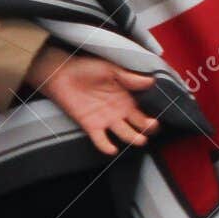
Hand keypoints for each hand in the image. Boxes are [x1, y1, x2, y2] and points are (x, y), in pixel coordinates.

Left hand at [26, 49, 159, 157]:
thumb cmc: (86, 68)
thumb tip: (151, 81)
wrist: (62, 72)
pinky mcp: (91, 125)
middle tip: (151, 129)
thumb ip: (130, 78)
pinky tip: (112, 149)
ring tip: (140, 140)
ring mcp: (105, 120)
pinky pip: (100, 139)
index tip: (156, 119)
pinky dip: (105, 146)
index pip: (142, 113)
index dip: (150, 118)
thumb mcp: (111, 70)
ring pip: (123, 134)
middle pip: (136, 126)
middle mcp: (118, 112)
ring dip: (132, 138)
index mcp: (125, 99)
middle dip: (146, 129)